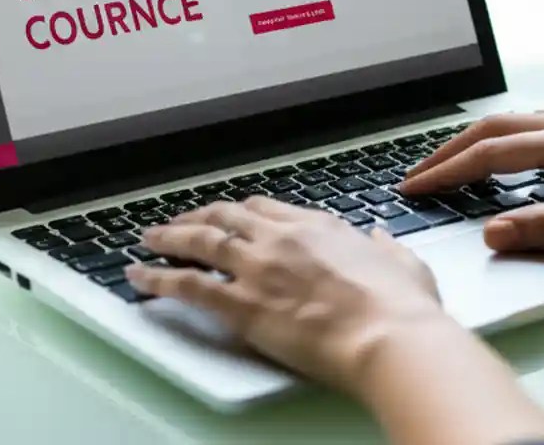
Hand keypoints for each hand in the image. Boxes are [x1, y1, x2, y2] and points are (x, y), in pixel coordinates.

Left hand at [124, 198, 447, 394]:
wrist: (387, 335)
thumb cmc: (400, 308)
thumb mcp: (403, 263)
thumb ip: (385, 248)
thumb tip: (379, 238)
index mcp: (320, 227)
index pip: (268, 208)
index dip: (242, 211)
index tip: (231, 215)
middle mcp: (282, 238)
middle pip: (226, 215)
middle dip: (198, 216)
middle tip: (181, 222)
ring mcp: (258, 267)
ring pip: (199, 241)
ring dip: (168, 238)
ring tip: (147, 240)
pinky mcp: (241, 303)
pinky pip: (187, 284)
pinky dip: (157, 279)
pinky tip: (139, 277)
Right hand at [399, 112, 543, 249]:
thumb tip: (493, 234)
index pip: (491, 153)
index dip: (448, 171)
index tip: (416, 186)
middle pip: (495, 125)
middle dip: (451, 148)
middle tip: (419, 172)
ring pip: (517, 120)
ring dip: (479, 137)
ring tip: (454, 158)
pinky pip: (539, 123)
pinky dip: (509, 135)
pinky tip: (515, 150)